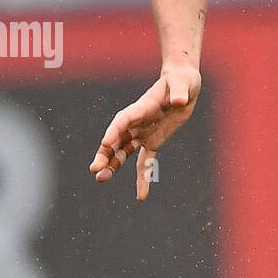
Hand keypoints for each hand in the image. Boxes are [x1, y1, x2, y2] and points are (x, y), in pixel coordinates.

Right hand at [89, 64, 200, 201]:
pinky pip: (145, 162)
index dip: (114, 130)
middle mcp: (137, 122)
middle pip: (116, 139)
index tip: (105, 142)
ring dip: (113, 166)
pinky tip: (141, 196)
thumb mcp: (183, 84)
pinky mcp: (152, 142)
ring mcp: (142, 133)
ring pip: (123, 152)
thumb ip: (179, 92)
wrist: (183, 85)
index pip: (123, 120)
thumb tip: (179, 101)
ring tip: (101, 179)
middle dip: (105, 154)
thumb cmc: (182, 81)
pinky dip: (142, 178)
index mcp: (141, 107)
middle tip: (95, 169)